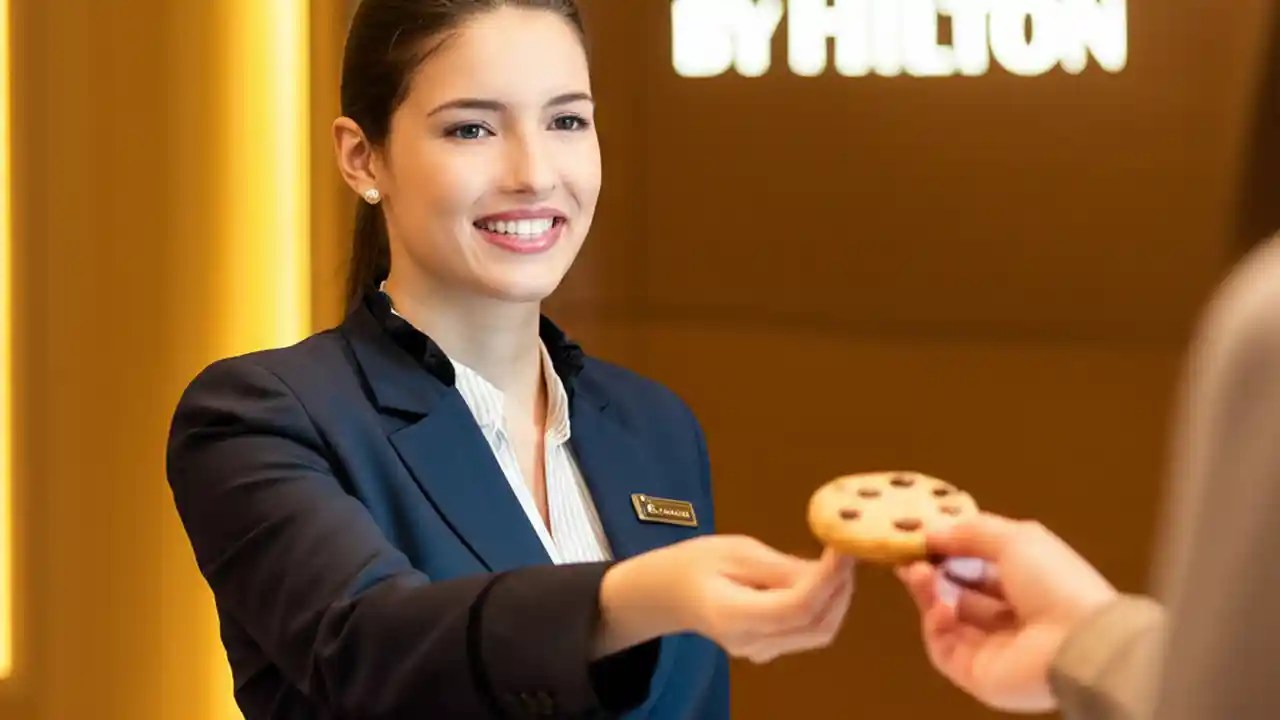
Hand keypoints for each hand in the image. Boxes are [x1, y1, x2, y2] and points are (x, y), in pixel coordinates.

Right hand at [597, 535, 855, 663]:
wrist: (671, 592)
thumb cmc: (697, 564)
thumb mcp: (736, 550)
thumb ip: (781, 567)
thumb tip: (826, 570)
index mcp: (733, 616)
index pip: (795, 608)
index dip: (827, 579)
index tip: (842, 548)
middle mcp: (750, 642)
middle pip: (814, 626)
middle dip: (840, 589)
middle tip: (847, 551)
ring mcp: (761, 651)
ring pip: (817, 633)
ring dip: (837, 597)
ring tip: (838, 561)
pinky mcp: (771, 648)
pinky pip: (808, 632)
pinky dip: (824, 605)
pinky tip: (822, 578)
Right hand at [896, 513, 1118, 712]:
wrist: (1079, 644)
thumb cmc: (1055, 583)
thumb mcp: (1016, 539)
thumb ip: (970, 531)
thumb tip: (929, 532)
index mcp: (1025, 583)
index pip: (977, 567)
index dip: (948, 551)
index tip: (919, 538)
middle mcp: (1009, 616)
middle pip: (957, 592)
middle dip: (931, 571)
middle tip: (907, 556)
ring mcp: (991, 647)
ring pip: (945, 618)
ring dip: (927, 593)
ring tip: (918, 573)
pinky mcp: (976, 673)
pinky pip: (944, 648)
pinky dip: (936, 625)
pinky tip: (943, 608)